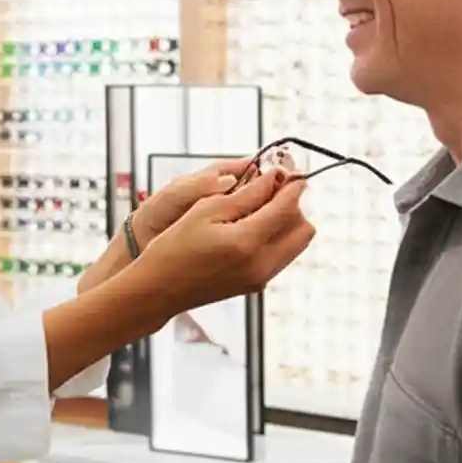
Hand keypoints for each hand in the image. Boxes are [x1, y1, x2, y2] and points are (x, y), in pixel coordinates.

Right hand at [139, 169, 314, 311]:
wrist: (157, 290)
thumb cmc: (173, 248)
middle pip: (303, 228)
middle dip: (292, 205)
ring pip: (296, 244)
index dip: (292, 186)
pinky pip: (281, 256)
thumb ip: (245, 195)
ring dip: (285, 222)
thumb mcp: (205, 211)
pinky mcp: (256, 285)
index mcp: (247, 242)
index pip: (287, 208)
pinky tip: (249, 228)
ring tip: (257, 208)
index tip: (289, 172)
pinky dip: (275, 238)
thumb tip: (273, 179)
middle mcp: (261, 264)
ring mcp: (261, 278)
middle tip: (269, 190)